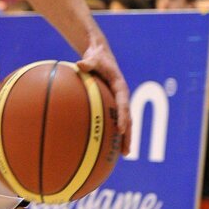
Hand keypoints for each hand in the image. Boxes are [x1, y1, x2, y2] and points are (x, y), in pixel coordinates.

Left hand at [77, 40, 130, 155]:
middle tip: (126, 152)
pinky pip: (113, 119)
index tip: (120, 130)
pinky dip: (112, 131)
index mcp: (120, 87)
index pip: (123, 105)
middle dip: (128, 136)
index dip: (123, 118)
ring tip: (121, 155)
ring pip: (124, 122)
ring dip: (124, 138)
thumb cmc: (96, 57)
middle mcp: (122, 97)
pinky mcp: (112, 103)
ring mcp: (118, 101)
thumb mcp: (93, 58)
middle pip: (128, 119)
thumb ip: (88, 62)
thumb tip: (80, 64)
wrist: (100, 54)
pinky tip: (104, 144)